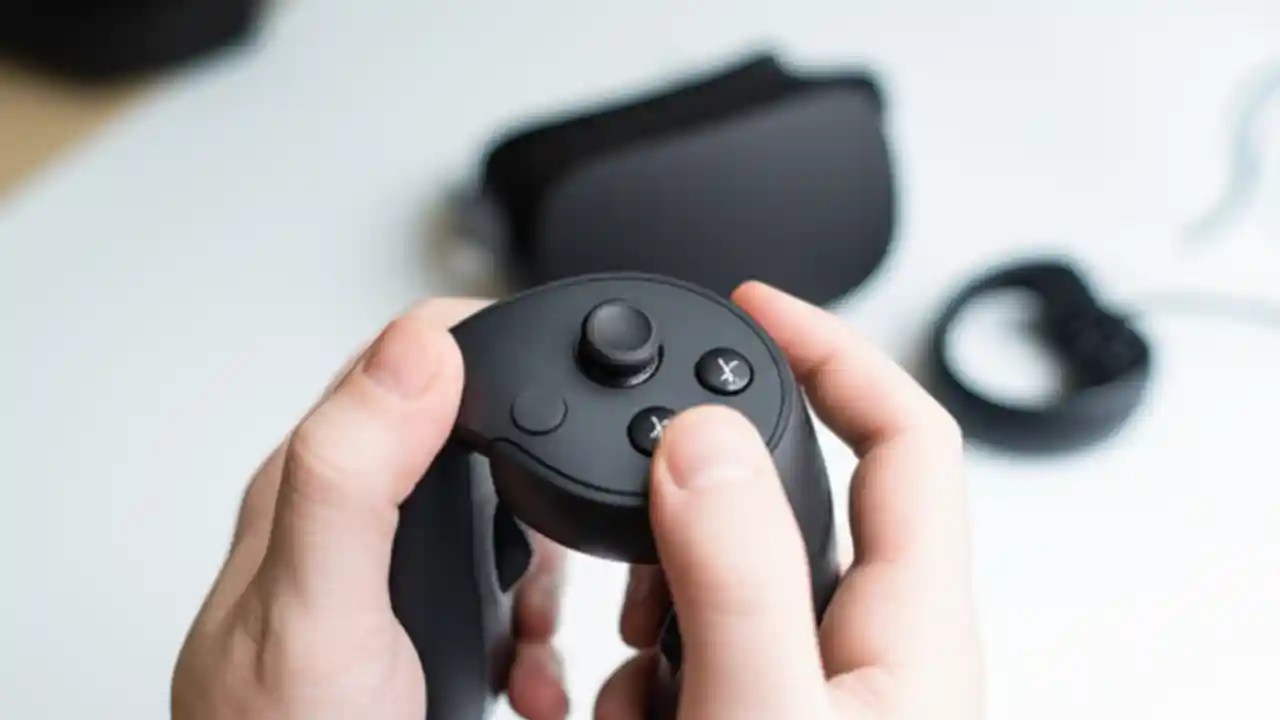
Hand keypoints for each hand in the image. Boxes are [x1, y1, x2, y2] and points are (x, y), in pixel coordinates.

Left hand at [171, 299, 569, 719]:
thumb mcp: (317, 609)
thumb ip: (352, 474)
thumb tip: (421, 345)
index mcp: (314, 482)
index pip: (409, 352)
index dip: (492, 340)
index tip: (562, 377)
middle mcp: (351, 517)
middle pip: (471, 426)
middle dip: (539, 466)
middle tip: (567, 529)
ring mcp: (393, 575)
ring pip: (504, 515)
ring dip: (547, 561)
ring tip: (540, 619)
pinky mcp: (425, 627)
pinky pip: (508, 592)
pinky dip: (538, 621)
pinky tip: (526, 662)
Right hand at [596, 282, 983, 718]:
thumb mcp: (763, 716)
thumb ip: (736, 580)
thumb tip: (702, 443)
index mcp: (911, 631)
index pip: (906, 435)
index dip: (833, 350)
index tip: (752, 305)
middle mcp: (875, 652)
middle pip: (796, 503)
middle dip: (696, 503)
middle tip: (625, 525)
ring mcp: (820, 692)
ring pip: (729, 587)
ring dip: (658, 614)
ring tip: (632, 684)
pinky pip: (704, 656)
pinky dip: (650, 676)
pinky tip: (635, 718)